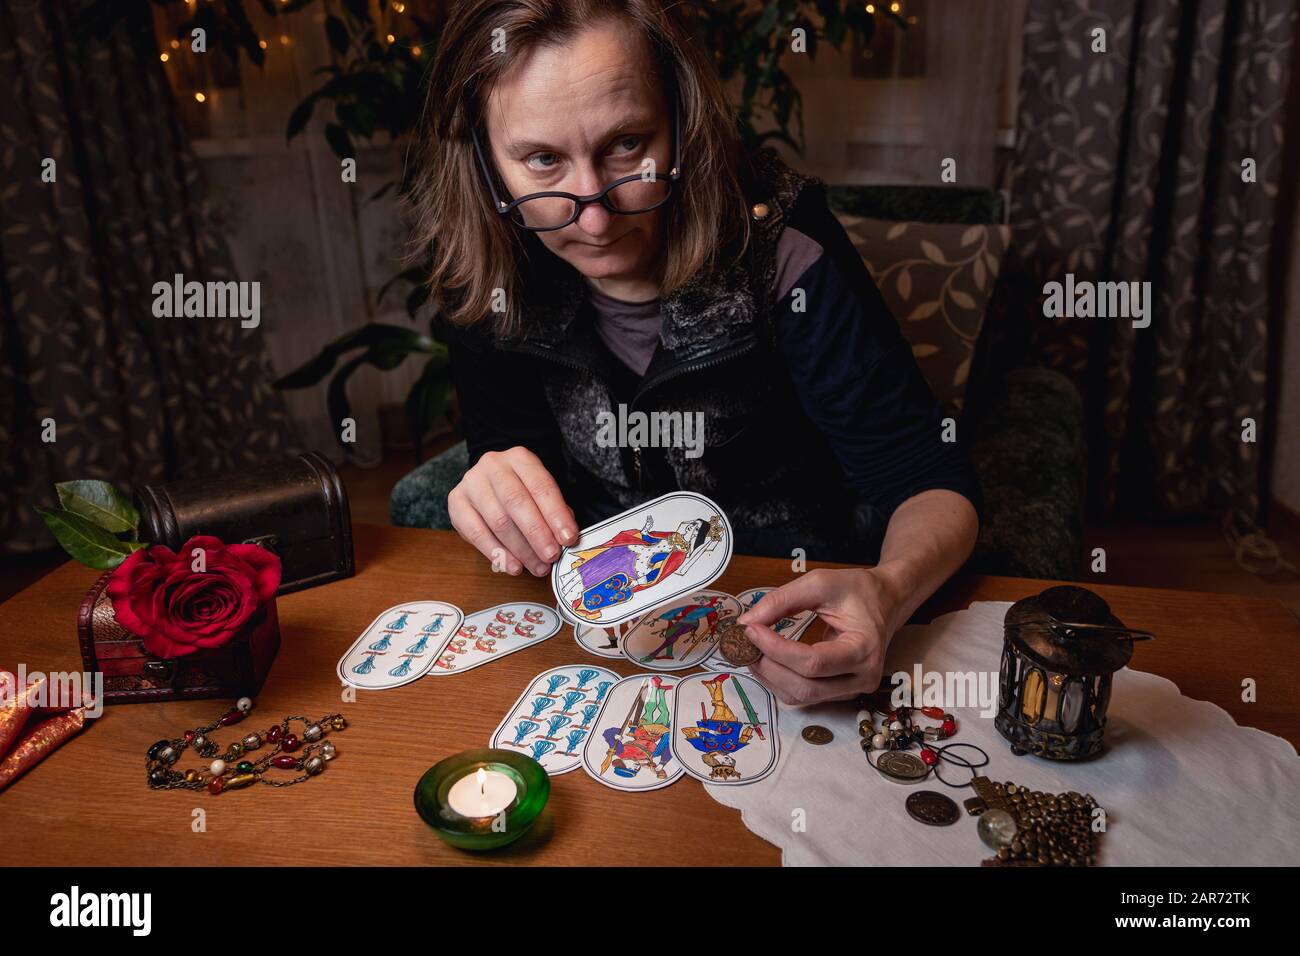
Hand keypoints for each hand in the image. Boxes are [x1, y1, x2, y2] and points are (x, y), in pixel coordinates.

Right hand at [447, 447, 577, 575]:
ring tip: (536, 567)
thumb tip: (565, 538)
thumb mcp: (540, 491)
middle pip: (516, 502)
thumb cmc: (521, 489)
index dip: (556, 514)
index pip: (541, 486)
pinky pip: (476, 533)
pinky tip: (513, 566)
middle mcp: (493, 465)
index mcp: (520, 458)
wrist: (489, 481)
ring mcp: (471, 483)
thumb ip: (555, 510)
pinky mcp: (456, 502)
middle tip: (551, 556)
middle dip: (537, 533)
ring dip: (520, 549)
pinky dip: (497, 553)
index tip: (568, 538)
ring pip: (498, 520)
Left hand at [737, 568, 901, 706]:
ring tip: (750, 650)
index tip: (750, 629)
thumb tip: (747, 623)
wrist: (885, 602)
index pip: (813, 662)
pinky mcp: (839, 692)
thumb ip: (781, 601)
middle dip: (768, 666)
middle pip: (805, 686)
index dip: (776, 649)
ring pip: (800, 696)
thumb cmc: (857, 591)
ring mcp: (852, 689)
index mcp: (865, 649)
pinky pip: (803, 695)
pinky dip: (778, 680)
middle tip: (743, 643)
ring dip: (769, 676)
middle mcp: (862, 677)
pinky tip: (765, 659)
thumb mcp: (820, 583)